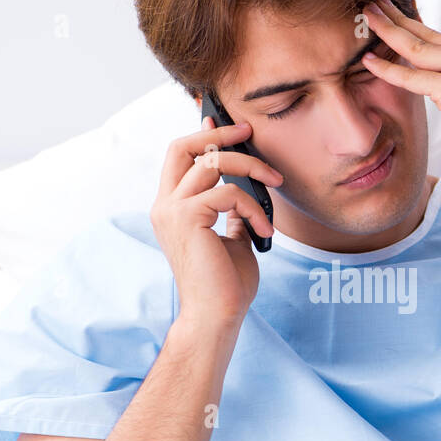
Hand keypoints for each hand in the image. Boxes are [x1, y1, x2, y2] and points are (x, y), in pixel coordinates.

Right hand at [150, 114, 283, 330]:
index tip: (226, 123)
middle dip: (218, 133)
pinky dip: (254, 206)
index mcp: (171, 208)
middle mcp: (164, 205)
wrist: (216, 316)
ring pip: (212, 162)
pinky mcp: (188, 218)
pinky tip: (264, 231)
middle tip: (249, 133)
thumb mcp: (232, 239)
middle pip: (183, 146)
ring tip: (276, 183)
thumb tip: (242, 191)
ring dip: (252, 168)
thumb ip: (230, 213)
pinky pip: (229, 192)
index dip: (202, 135)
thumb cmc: (225, 285)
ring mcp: (172, 211)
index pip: (179, 157)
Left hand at [360, 0, 440, 206]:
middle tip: (374, 3)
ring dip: (389, 31)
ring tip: (366, 17)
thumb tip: (437, 74)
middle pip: (432, 36)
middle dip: (399, 18)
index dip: (418, 26)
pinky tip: (370, 60)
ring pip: (420, 49)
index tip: (396, 14)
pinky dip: (389, 69)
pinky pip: (414, 77)